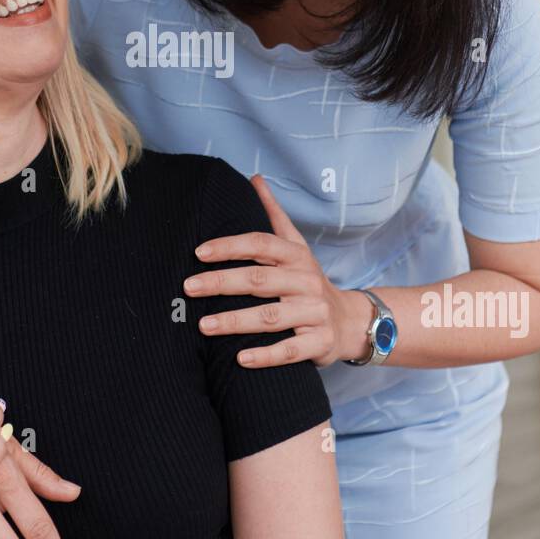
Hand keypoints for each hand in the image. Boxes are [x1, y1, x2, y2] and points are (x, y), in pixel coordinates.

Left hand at [183, 174, 369, 368]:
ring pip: (272, 317)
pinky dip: (265, 356)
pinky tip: (239, 359)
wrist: (351, 320)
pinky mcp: (320, 342)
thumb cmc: (309, 281)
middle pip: (259, 279)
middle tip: (188, 288)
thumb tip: (254, 179)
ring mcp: (315, 313)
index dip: (230, 246)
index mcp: (296, 256)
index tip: (199, 252)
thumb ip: (274, 214)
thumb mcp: (296, 246)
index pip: (261, 244)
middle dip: (221, 282)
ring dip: (236, 321)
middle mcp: (306, 281)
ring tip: (204, 326)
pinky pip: (290, 350)